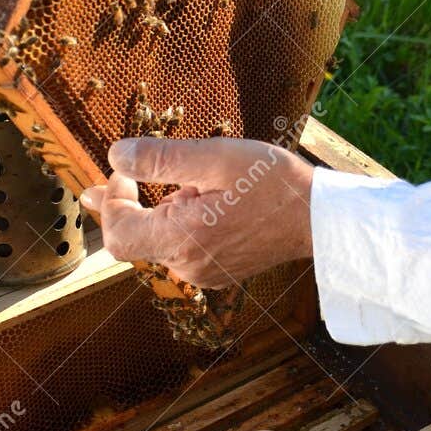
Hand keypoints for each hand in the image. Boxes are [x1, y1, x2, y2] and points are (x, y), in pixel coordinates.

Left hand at [81, 138, 313, 288]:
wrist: (319, 218)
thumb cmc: (274, 183)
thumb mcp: (217, 157)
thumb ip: (161, 159)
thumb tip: (116, 156)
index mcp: (184, 239)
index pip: (117, 233)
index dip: (110, 201)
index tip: (126, 172)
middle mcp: (189, 266)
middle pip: (134, 239)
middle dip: (134, 203)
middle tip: (135, 171)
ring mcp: (203, 274)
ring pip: (159, 243)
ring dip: (163, 212)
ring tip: (200, 187)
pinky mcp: (217, 273)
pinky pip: (182, 249)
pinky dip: (182, 225)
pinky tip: (210, 203)